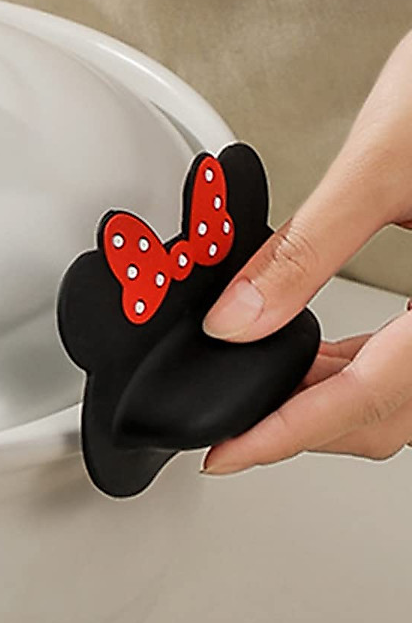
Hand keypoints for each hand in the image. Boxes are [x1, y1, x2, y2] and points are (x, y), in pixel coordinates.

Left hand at [201, 32, 411, 473]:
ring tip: (258, 393)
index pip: (365, 398)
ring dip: (330, 400)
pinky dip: (359, 367)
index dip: (285, 435)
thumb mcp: (384, 167)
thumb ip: (305, 252)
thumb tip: (237, 318)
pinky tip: (314, 355)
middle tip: (231, 430)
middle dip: (304, 427)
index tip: (228, 455)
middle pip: (388, 412)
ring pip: (404, 393)